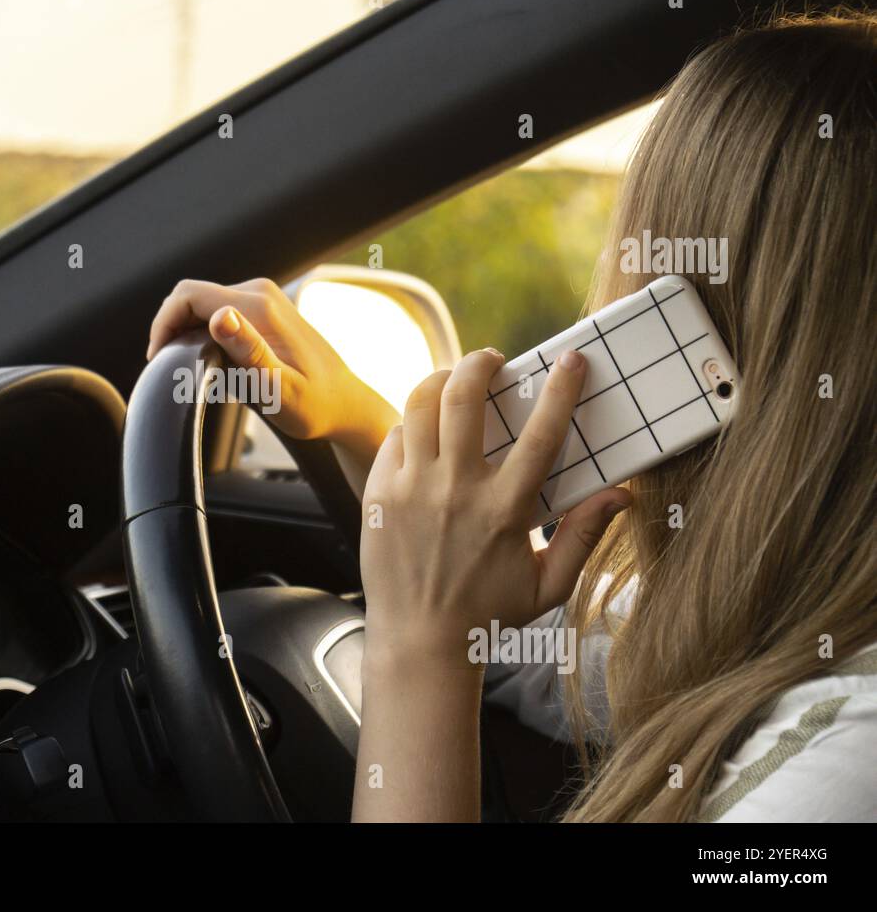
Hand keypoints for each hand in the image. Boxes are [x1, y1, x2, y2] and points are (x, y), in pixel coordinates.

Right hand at [146, 278, 398, 456]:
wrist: (346, 403)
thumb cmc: (315, 406)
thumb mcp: (279, 389)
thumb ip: (249, 351)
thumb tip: (219, 316)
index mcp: (259, 307)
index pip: (188, 295)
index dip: (163, 324)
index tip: (158, 360)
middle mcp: (260, 293)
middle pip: (191, 296)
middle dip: (170, 328)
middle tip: (167, 369)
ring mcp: (262, 299)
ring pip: (202, 304)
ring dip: (185, 332)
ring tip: (187, 370)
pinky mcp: (262, 309)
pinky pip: (218, 311)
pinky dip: (202, 333)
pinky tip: (208, 363)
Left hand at [359, 347, 631, 668]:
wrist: (418, 641)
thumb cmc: (488, 615)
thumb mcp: (548, 586)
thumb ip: (584, 536)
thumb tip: (621, 493)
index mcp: (505, 510)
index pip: (542, 434)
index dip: (561, 389)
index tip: (572, 360)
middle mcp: (456, 491)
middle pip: (463, 398)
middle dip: (480, 363)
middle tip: (492, 361)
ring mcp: (412, 489)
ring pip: (419, 405)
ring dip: (439, 380)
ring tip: (454, 380)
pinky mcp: (380, 494)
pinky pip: (394, 438)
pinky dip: (412, 425)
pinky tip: (425, 431)